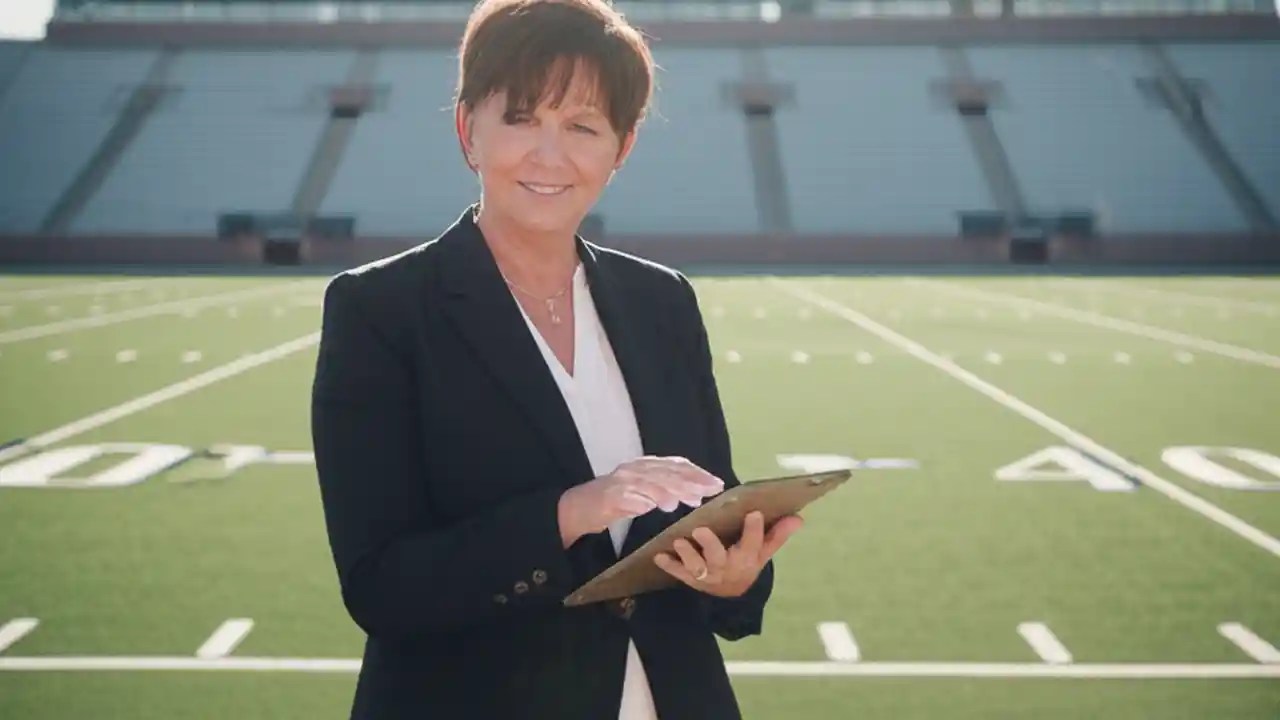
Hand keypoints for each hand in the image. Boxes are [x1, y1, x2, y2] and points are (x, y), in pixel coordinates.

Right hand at [558, 456, 723, 547]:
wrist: (577, 508)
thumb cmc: (613, 502)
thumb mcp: (644, 494)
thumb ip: (665, 492)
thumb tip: (693, 496)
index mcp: (644, 466)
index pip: (675, 465)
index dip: (696, 473)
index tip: (715, 484)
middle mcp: (634, 469)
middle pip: (666, 472)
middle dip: (691, 481)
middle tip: (711, 491)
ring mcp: (619, 482)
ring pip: (649, 483)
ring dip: (668, 491)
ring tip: (686, 500)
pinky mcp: (607, 496)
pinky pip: (626, 497)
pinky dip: (640, 501)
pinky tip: (652, 507)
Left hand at [653, 511, 802, 597]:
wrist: (732, 592)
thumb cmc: (748, 561)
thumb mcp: (764, 551)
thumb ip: (778, 534)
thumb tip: (799, 517)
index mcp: (747, 558)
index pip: (753, 543)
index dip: (753, 529)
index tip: (754, 512)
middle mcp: (727, 567)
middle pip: (719, 557)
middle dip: (710, 545)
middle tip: (701, 530)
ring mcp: (708, 574)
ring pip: (697, 567)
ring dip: (688, 555)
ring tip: (680, 541)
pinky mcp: (691, 577)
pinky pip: (679, 573)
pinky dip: (669, 565)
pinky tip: (659, 556)